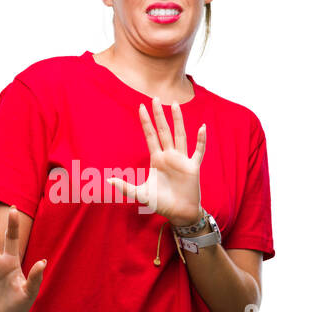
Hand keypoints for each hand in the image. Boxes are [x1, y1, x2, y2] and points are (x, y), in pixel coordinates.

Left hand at [106, 97, 204, 226]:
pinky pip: (198, 151)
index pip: (150, 136)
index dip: (146, 122)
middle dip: (159, 115)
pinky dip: (201, 140)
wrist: (179, 213)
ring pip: (180, 136)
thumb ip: (125, 187)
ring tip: (175, 105)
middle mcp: (169, 156)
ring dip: (178, 121)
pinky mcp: (193, 168)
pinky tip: (202, 127)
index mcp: (157, 159)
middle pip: (164, 131)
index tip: (140, 107)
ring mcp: (182, 160)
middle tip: (155, 97)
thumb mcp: (141, 194)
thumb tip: (109, 180)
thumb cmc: (161, 203)